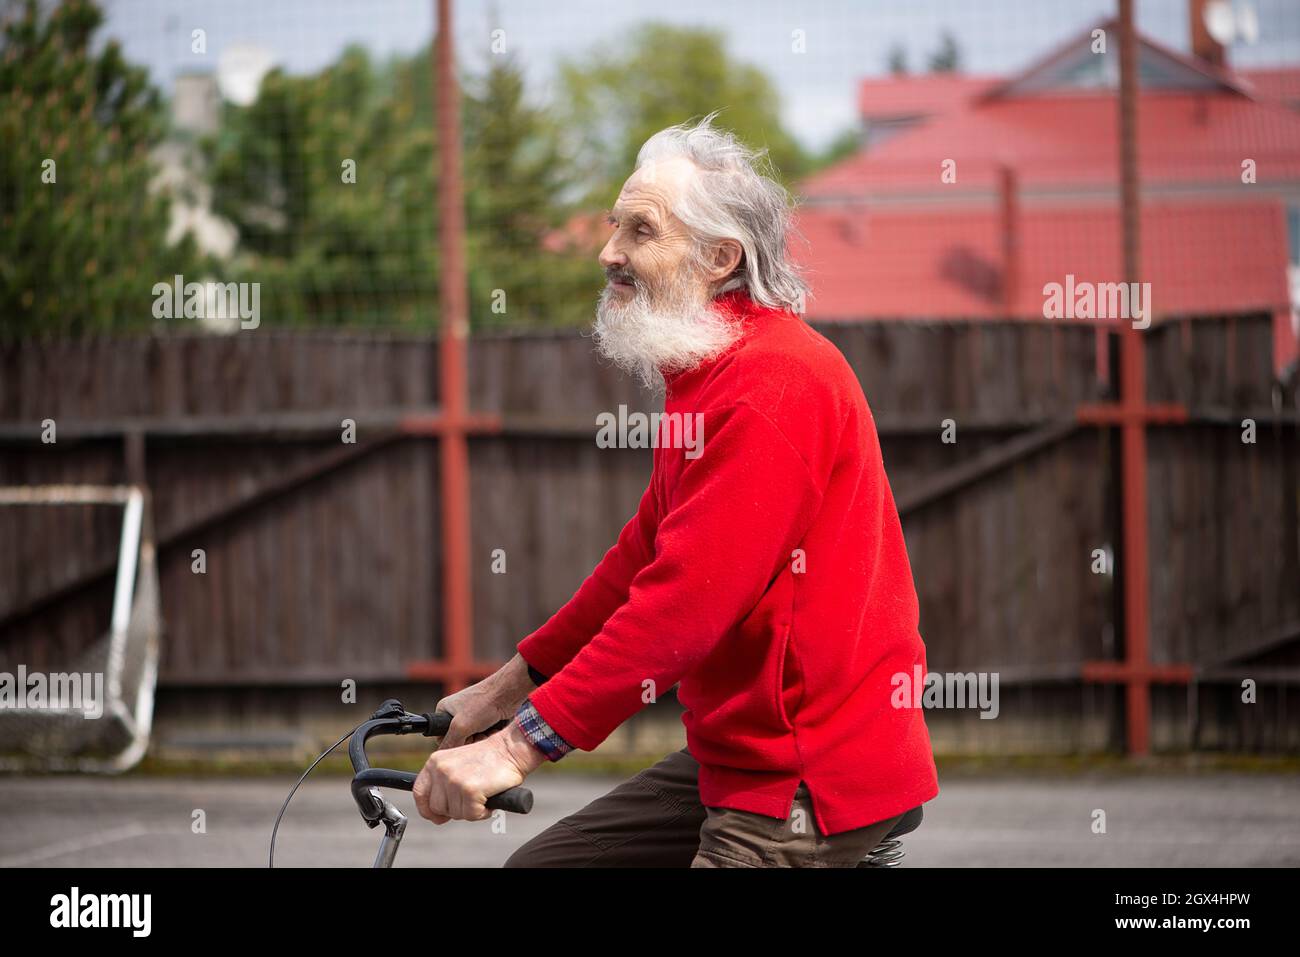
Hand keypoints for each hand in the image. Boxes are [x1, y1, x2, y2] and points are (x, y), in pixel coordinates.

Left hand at [411, 720, 544, 823]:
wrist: (511, 749)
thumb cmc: (488, 759)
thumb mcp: (456, 763)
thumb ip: (443, 782)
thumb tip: (436, 812)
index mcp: (435, 762)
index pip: (419, 793)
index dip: (427, 810)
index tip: (438, 817)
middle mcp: (441, 770)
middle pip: (437, 808)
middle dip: (455, 810)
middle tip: (471, 799)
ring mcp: (454, 780)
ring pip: (456, 814)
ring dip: (471, 810)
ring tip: (482, 793)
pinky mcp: (470, 790)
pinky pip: (472, 815)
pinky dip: (483, 812)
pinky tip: (489, 797)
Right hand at [434, 654, 539, 749]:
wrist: (508, 692)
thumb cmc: (483, 704)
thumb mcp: (461, 726)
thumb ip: (450, 743)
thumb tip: (444, 756)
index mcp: (444, 710)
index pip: (441, 737)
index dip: (453, 742)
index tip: (464, 739)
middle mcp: (456, 712)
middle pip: (458, 740)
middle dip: (470, 742)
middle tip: (478, 736)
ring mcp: (471, 716)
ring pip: (472, 739)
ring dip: (480, 739)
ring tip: (487, 732)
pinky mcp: (485, 719)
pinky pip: (483, 734)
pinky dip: (488, 735)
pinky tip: (494, 729)